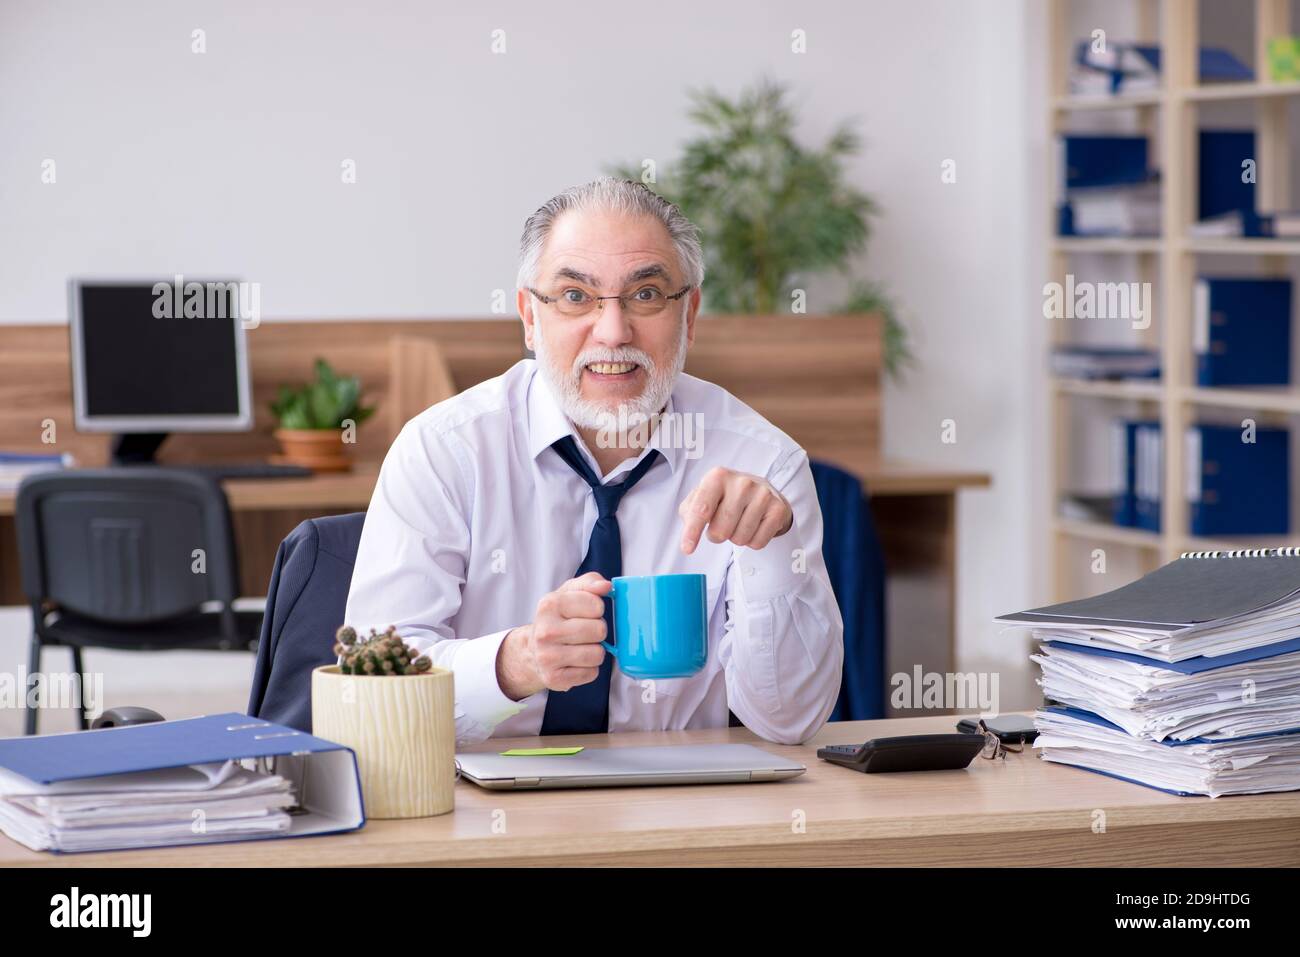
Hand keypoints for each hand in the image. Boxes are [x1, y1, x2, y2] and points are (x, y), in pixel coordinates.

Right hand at [496, 572, 609, 699]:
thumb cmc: (557, 619)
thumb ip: (589, 583)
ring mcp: (548, 657)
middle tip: (584, 631)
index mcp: (549, 605)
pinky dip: (589, 668)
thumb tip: (606, 586)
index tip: (587, 612)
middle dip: (597, 631)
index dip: (597, 609)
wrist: (533, 650)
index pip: (595, 605)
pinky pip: (591, 673)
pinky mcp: (554, 678)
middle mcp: (545, 631)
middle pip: (599, 630)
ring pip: (597, 654)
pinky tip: (576, 662)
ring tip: (581, 647)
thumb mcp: (569, 593)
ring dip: (595, 651)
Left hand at [678, 466, 792, 554]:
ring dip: (736, 537)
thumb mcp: (703, 497)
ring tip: (740, 522)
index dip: (692, 531)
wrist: (761, 491)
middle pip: (720, 531)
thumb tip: (689, 531)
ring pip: (739, 539)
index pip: (701, 509)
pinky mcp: (777, 509)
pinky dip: (752, 541)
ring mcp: (762, 495)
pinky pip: (757, 543)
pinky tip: (754, 525)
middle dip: (717, 535)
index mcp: (718, 476)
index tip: (687, 549)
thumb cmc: (726, 496)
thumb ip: (690, 511)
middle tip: (723, 523)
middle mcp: (742, 482)